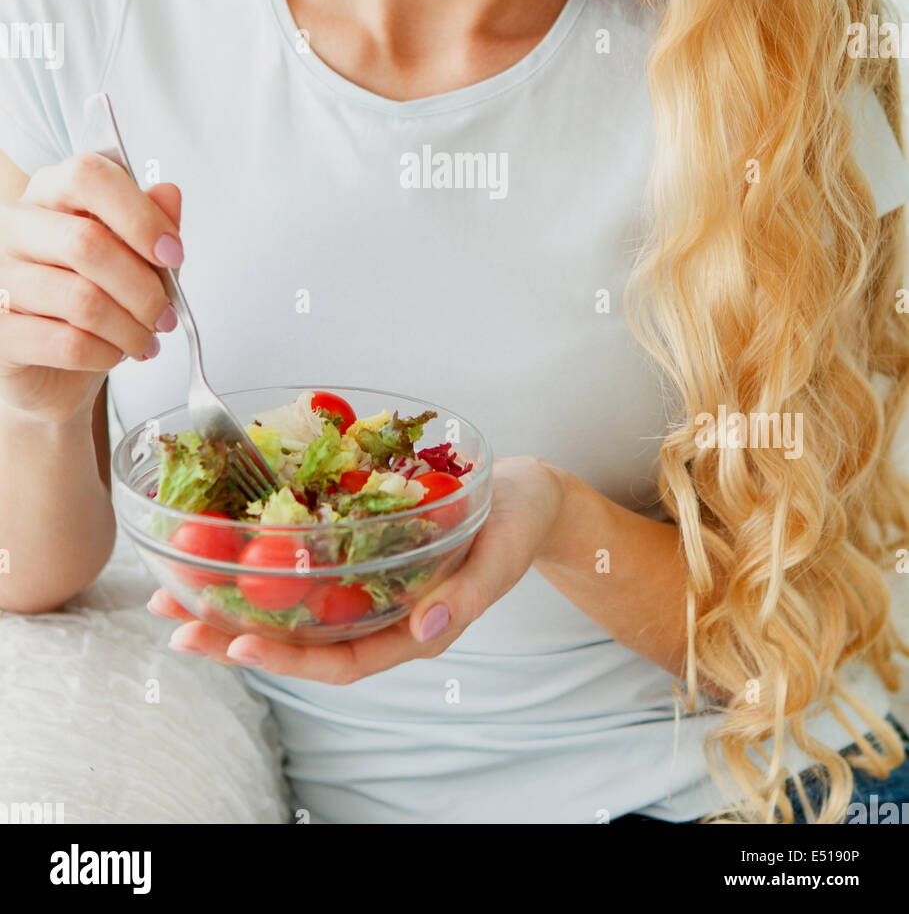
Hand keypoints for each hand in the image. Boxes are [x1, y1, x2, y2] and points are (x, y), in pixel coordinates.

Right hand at [0, 151, 183, 424]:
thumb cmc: (89, 298)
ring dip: (130, 328)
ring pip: (82, 299)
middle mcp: (15, 228)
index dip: (139, 215)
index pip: (88, 177)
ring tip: (146, 340)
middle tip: (165, 314)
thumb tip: (168, 194)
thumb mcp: (130, 256)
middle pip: (86, 242)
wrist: (49, 365)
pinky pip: (67, 344)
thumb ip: (150, 224)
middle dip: (142, 287)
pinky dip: (106, 353)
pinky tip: (114, 353)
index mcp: (49, 194)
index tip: (172, 253)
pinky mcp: (0, 333)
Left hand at [147, 456, 563, 680]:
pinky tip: (224, 543)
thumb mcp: (501, 558)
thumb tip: (423, 632)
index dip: (288, 658)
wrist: (529, 493)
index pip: (341, 661)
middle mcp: (380, 613)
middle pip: (300, 639)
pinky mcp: (359, 547)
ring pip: (292, 605)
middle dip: (234, 634)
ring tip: (173, 588)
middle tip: (174, 619)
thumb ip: (463, 600)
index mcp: (413, 628)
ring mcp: (367, 583)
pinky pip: (306, 562)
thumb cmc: (519, 523)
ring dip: (233, 599)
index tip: (236, 642)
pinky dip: (263, 556)